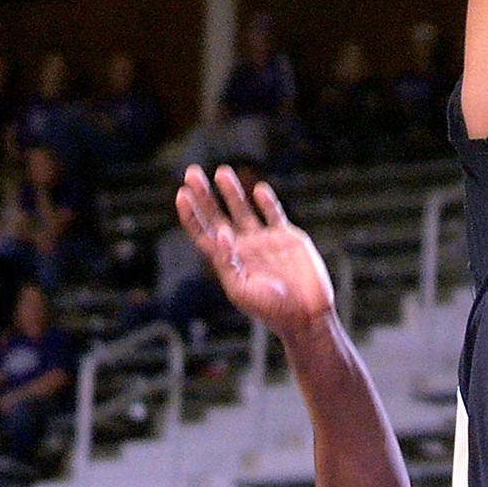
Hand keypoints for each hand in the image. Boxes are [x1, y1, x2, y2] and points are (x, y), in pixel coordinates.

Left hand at [175, 165, 333, 340]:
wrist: (305, 314)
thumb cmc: (271, 309)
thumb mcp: (241, 290)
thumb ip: (228, 262)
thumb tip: (221, 232)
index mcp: (227, 260)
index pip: (202, 233)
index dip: (190, 215)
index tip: (182, 194)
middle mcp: (242, 247)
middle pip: (217, 215)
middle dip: (204, 195)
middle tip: (192, 172)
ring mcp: (264, 240)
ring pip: (243, 209)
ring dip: (231, 191)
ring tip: (222, 171)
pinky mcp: (287, 237)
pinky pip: (274, 214)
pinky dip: (267, 201)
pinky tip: (258, 190)